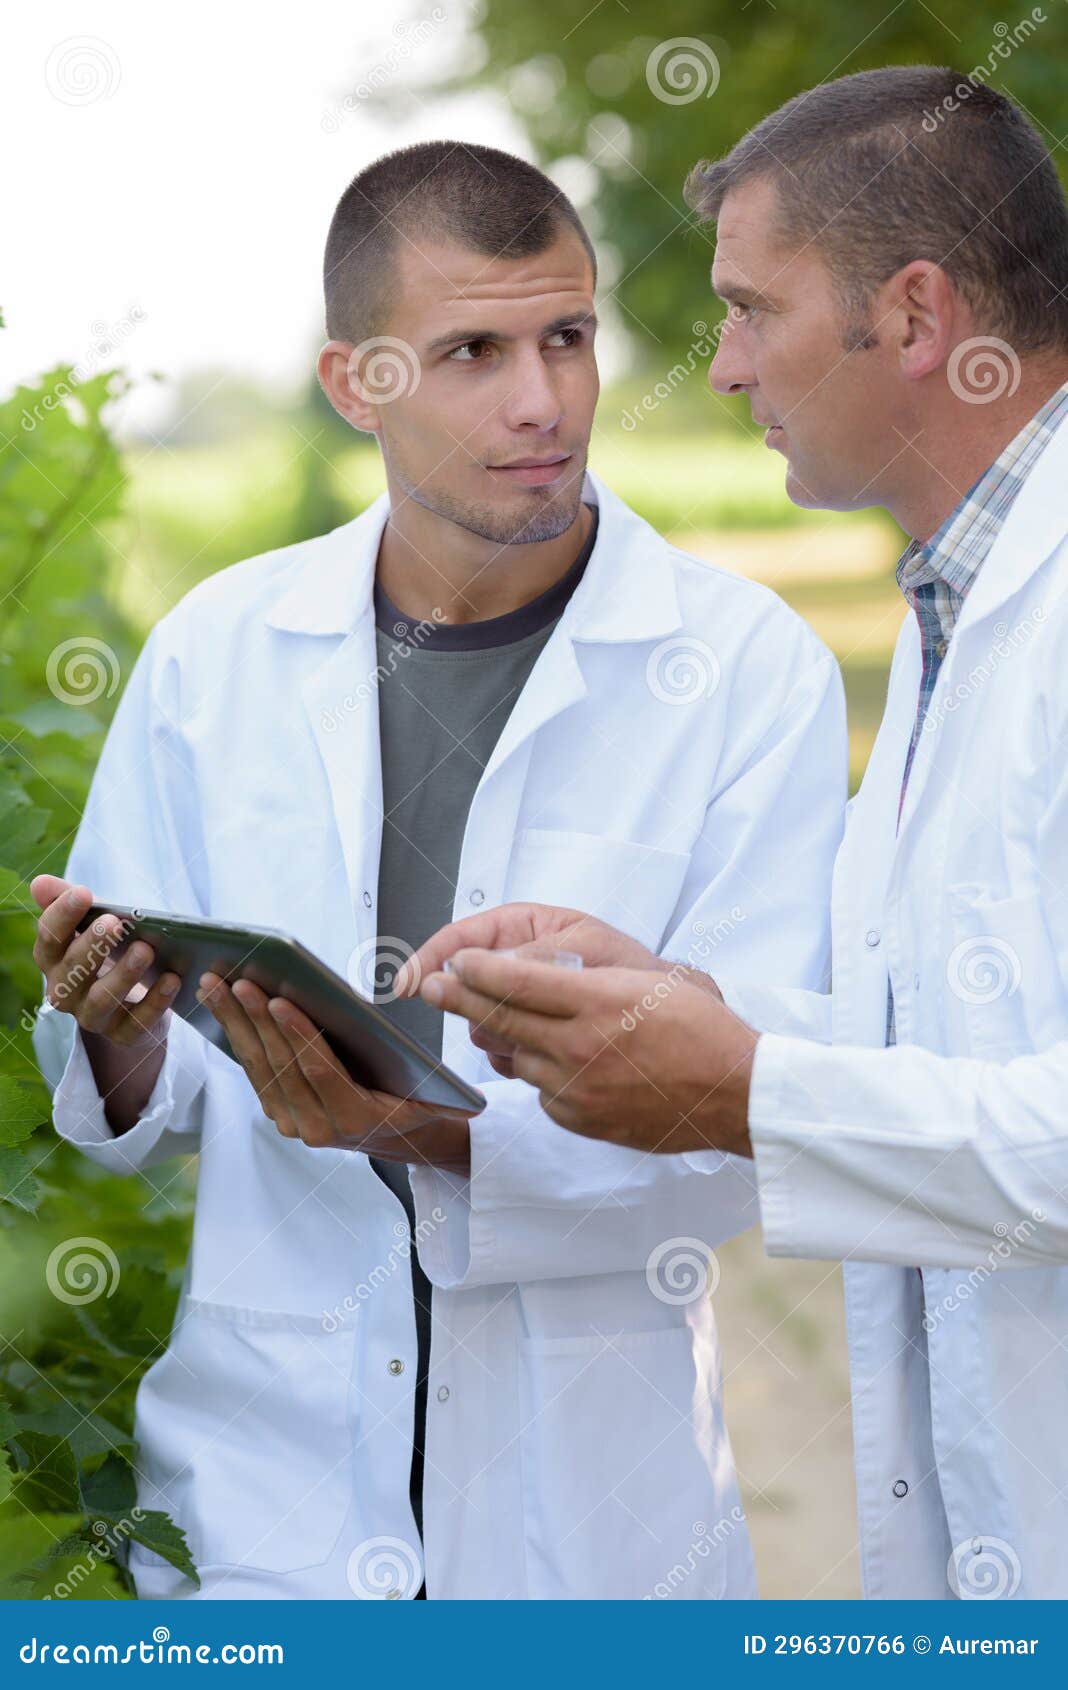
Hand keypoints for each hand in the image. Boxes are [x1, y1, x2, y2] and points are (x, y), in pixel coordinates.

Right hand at [30, 876, 179, 1048]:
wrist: (133, 998)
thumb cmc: (109, 949)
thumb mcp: (93, 922)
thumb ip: (69, 900)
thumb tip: (41, 883)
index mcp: (54, 960)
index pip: (49, 939)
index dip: (63, 916)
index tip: (84, 892)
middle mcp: (66, 992)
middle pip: (73, 971)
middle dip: (93, 946)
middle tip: (116, 922)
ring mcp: (93, 1016)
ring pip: (102, 1000)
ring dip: (124, 974)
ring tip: (146, 949)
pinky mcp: (123, 1034)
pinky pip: (136, 1024)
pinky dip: (156, 1002)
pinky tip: (172, 979)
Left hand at [196, 972, 475, 1173]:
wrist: (402, 1136)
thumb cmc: (414, 1097)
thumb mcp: (418, 1078)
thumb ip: (397, 1057)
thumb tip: (358, 1014)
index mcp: (355, 1118)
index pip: (319, 1071)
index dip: (297, 1035)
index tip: (278, 1001)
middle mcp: (318, 1128)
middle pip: (280, 1065)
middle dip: (255, 1019)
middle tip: (237, 982)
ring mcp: (293, 1123)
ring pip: (259, 1067)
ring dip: (234, 1022)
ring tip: (216, 987)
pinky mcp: (279, 1113)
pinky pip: (255, 1072)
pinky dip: (236, 1035)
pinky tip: (221, 1007)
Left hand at [394, 902, 704, 1077]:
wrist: (733, 1093)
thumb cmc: (700, 1028)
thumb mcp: (648, 980)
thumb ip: (588, 981)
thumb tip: (538, 977)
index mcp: (598, 1002)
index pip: (517, 981)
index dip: (477, 970)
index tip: (454, 961)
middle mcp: (580, 1046)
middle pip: (502, 1019)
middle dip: (458, 999)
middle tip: (429, 984)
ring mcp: (578, 1088)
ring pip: (518, 1057)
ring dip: (503, 1039)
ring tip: (491, 1022)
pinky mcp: (580, 1120)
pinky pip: (543, 1091)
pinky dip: (542, 1073)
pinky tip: (560, 1062)